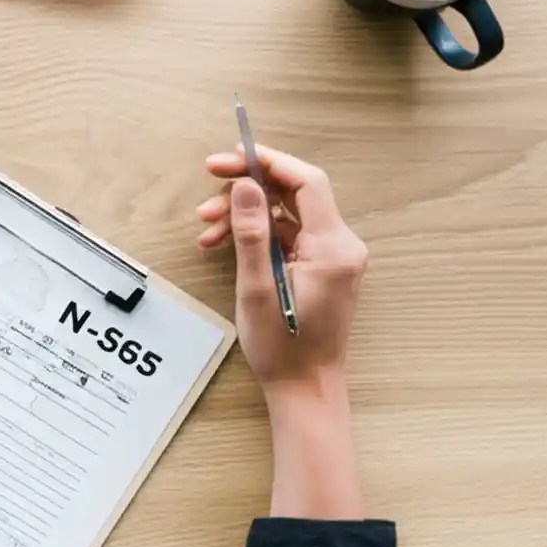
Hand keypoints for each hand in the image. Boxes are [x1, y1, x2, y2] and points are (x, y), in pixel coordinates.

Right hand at [197, 144, 367, 396]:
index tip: (230, 158)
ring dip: (245, 214)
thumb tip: (244, 186)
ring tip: (206, 229)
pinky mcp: (321, 267)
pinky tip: (223, 244)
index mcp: (333, 247)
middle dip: (248, 189)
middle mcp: (340, 245)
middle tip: (207, 190)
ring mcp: (333, 256)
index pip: (306, 182)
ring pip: (286, 214)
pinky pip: (287, 236)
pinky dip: (256, 235)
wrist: (305, 388)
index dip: (268, 162)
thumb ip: (252, 233)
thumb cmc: (283, 348)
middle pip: (294, 194)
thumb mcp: (258, 288)